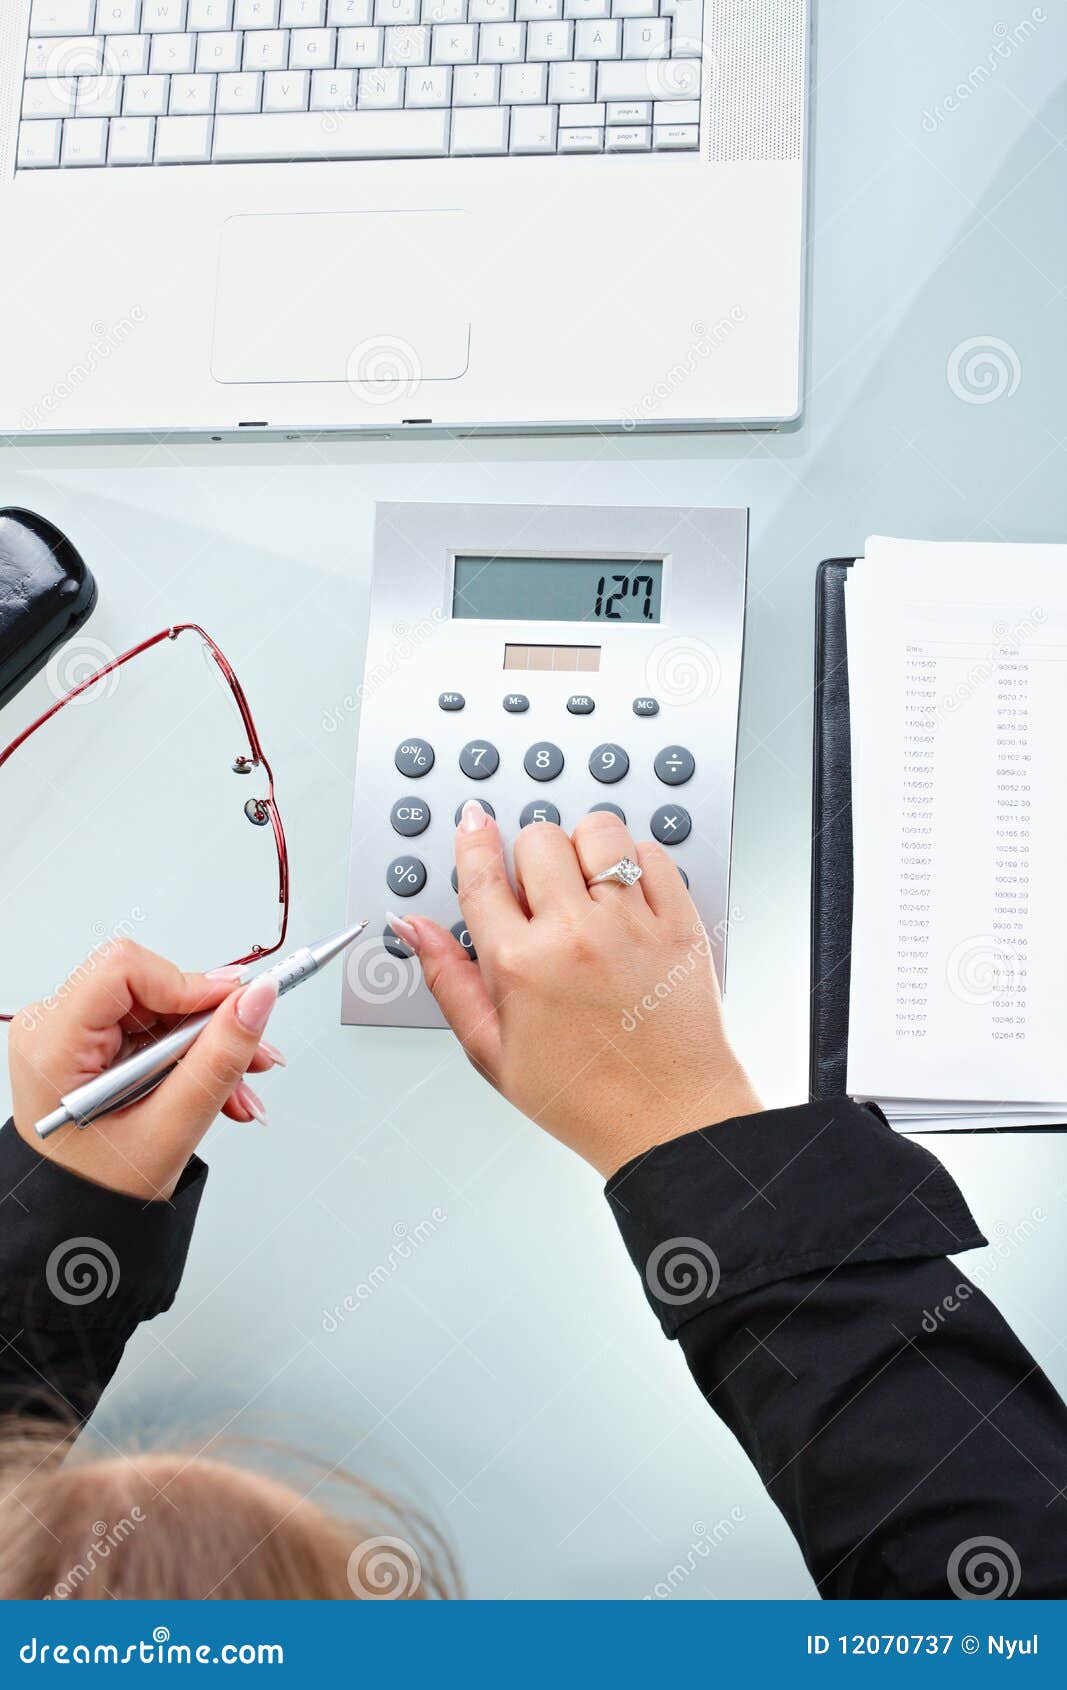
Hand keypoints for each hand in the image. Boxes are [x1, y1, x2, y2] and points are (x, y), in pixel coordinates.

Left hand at [7, 939, 283, 1200]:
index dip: (188, 983)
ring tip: (241, 1088)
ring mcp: (73, 1035)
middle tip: (254, 1055)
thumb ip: (217, 1060)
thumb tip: (256, 999)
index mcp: (53, 1046)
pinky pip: (157, 1029)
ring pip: (163, 1008)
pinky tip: (221, 1090)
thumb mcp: (169, 1129)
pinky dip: (193, 1057)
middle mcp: (55, 1029)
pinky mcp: (94, 1044)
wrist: (77, 1221)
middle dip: (211, 1023)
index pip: (123, 969)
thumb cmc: (97, 1190)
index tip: (237, 1007)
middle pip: (151, 986)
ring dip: (211, 1046)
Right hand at [387, 802, 759, 1177]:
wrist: (669, 1118)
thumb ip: (448, 979)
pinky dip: (637, 862)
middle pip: (537, 838)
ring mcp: (632, 924)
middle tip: (540, 890)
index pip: (481, 874)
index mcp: (520, 965)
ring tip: (587, 885)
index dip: (473, 838)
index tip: (474, 821)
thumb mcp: (492, 1051)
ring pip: (598, 831)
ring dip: (585, 847)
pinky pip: (653, 853)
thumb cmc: (584, 1095)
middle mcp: (575, 935)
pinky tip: (627, 897)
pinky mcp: (679, 922)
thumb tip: (414, 928)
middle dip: (530, 855)